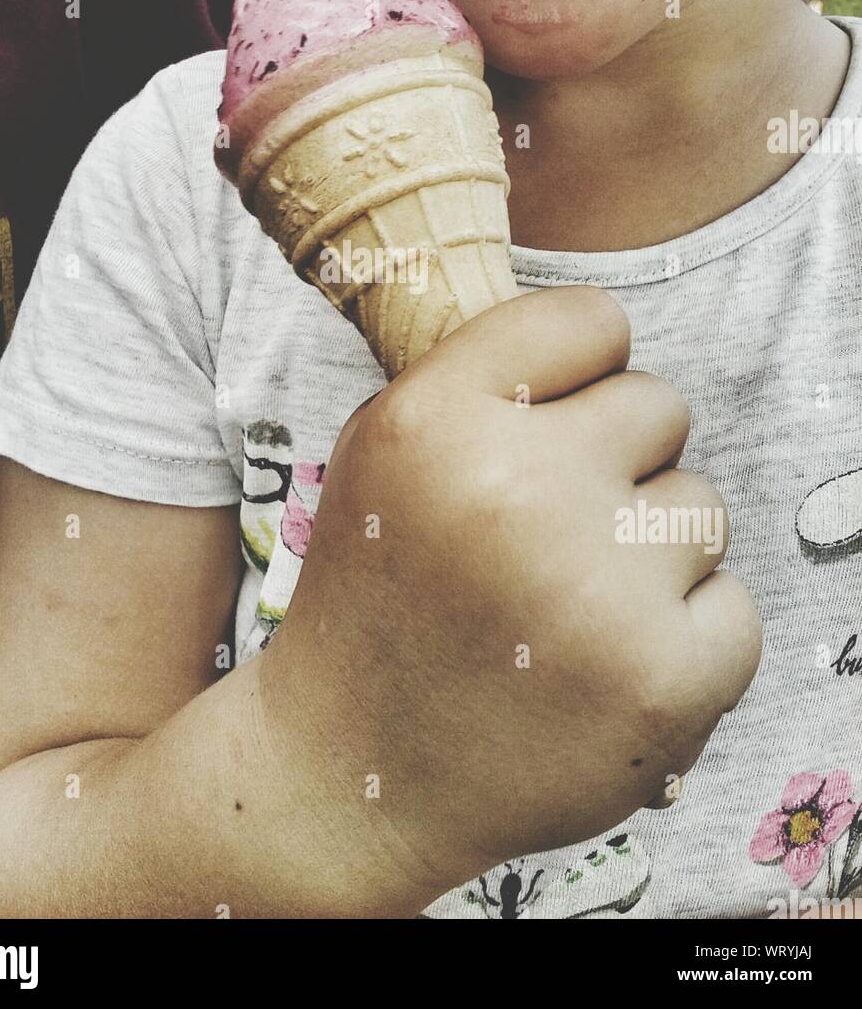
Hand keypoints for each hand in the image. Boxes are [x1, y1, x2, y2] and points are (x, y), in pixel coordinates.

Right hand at [260, 288, 761, 901]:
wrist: (354, 769)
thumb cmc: (378, 593)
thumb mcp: (379, 449)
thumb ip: (479, 373)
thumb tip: (599, 331)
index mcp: (439, 421)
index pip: (593, 320)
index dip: (580, 371)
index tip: (553, 419)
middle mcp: (517, 490)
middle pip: (660, 405)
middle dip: (616, 460)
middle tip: (549, 532)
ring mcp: (597, 590)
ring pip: (702, 506)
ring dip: (650, 550)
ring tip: (567, 607)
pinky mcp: (665, 682)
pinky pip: (734, 605)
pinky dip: (685, 637)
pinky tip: (606, 665)